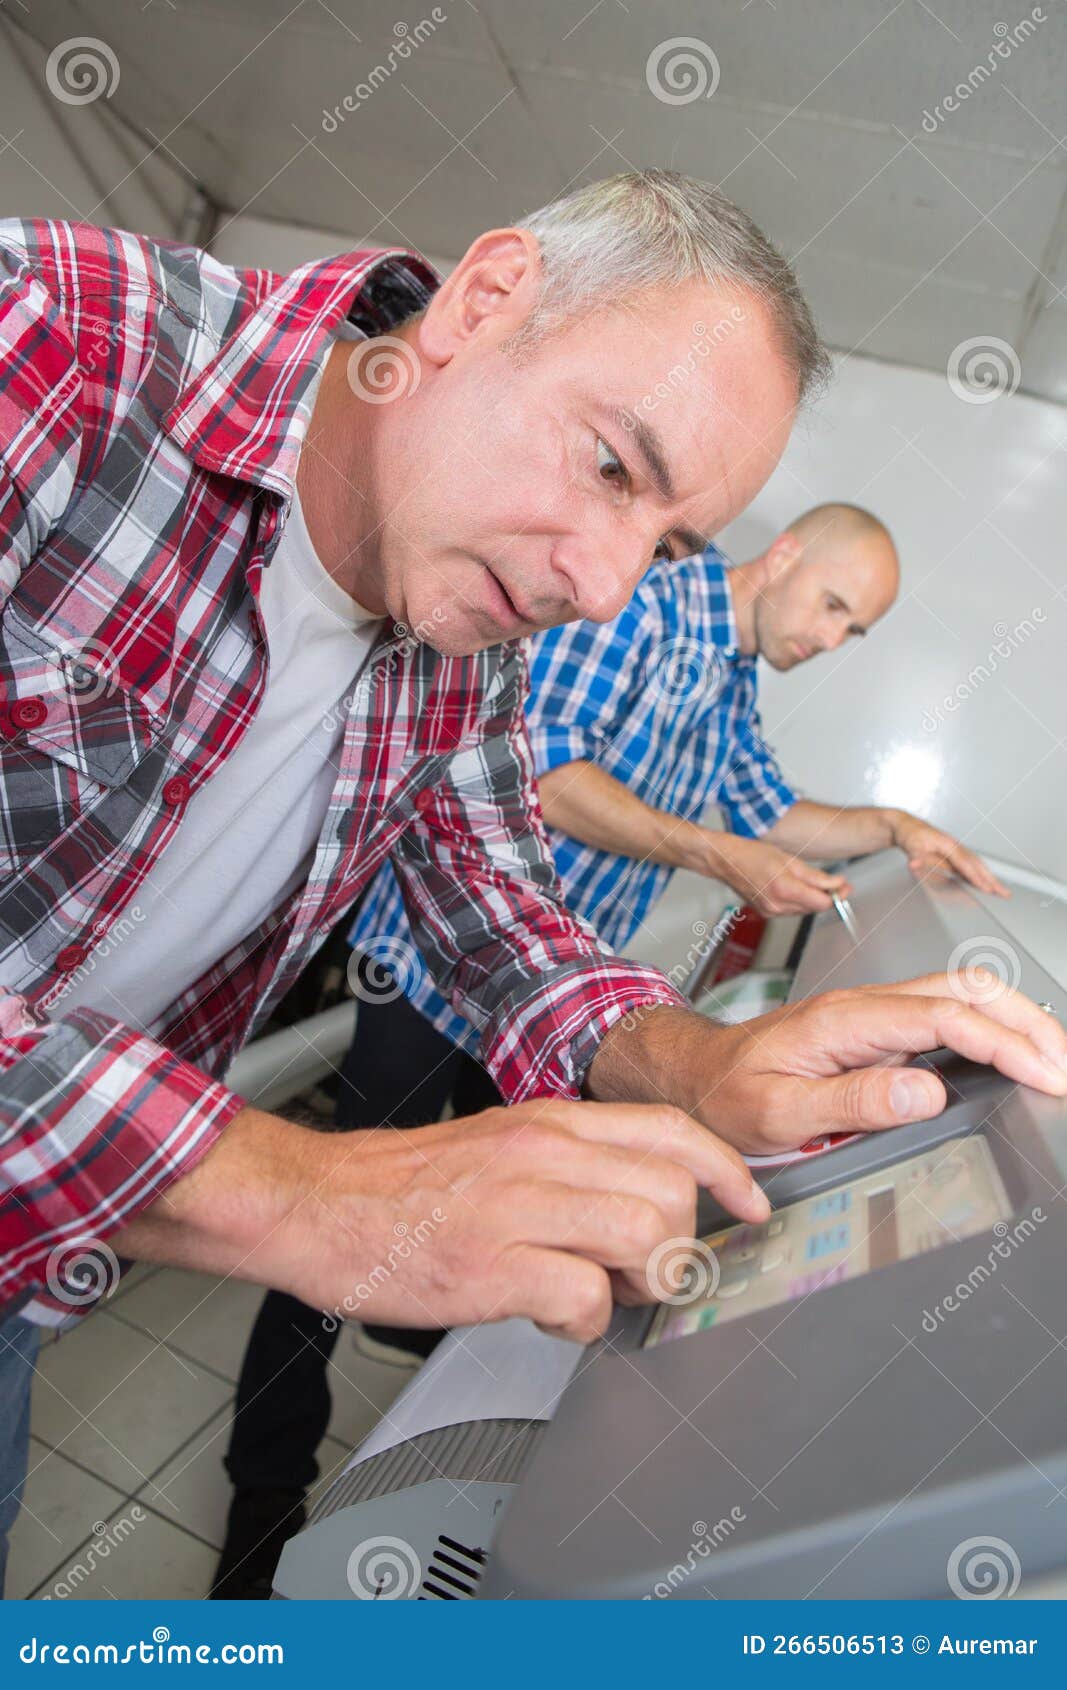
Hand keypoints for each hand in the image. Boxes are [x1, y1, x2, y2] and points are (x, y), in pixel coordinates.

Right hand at [111, 1098, 768, 1343]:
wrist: (313, 1202)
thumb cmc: (399, 1185)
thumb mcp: (498, 1146)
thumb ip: (569, 1166)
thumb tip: (637, 1208)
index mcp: (549, 1122)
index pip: (670, 1130)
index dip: (725, 1170)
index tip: (750, 1205)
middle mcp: (543, 1152)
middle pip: (673, 1193)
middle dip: (673, 1247)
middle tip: (631, 1273)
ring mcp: (518, 1205)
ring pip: (647, 1237)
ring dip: (637, 1285)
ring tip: (591, 1294)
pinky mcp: (490, 1264)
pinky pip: (587, 1299)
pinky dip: (584, 1323)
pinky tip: (547, 1315)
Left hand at [595, 974, 1066, 1157]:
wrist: (694, 1076)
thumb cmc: (727, 1095)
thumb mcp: (778, 1113)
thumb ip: (852, 1100)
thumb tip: (924, 1092)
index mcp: (844, 1020)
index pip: (943, 1018)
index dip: (1003, 1044)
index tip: (1045, 1075)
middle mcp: (863, 1006)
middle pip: (965, 989)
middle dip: (1027, 1021)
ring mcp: (872, 1014)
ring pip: (960, 994)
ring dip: (1015, 1019)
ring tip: (1056, 1058)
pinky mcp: (876, 1028)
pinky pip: (945, 1014)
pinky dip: (991, 1026)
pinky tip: (1012, 1051)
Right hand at [704, 831, 849, 915]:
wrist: (726, 861)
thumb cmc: (752, 854)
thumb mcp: (789, 859)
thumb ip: (816, 876)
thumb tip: (836, 884)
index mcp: (785, 890)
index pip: (822, 903)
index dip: (836, 895)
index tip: (843, 886)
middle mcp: (778, 906)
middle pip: (814, 908)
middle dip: (824, 895)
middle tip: (833, 881)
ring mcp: (771, 912)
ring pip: (803, 909)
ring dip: (810, 897)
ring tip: (807, 880)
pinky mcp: (766, 913)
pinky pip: (790, 909)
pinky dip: (796, 900)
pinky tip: (791, 886)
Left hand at [891, 813, 1008, 897]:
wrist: (909, 826)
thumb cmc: (911, 835)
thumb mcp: (910, 846)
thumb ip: (915, 856)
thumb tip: (914, 863)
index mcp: (947, 844)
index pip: (965, 863)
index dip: (975, 876)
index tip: (985, 887)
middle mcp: (956, 846)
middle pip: (977, 864)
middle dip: (991, 879)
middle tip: (1003, 893)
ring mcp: (957, 850)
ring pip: (978, 865)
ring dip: (991, 878)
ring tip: (1002, 891)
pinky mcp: (956, 855)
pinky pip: (973, 866)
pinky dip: (982, 875)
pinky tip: (987, 884)